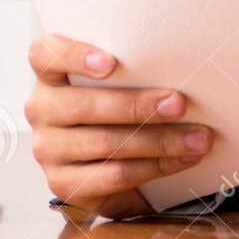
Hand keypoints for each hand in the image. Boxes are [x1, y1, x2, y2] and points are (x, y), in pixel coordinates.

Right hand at [24, 33, 214, 218]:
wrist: (105, 159)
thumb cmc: (116, 106)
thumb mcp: (117, 82)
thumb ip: (132, 69)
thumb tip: (184, 62)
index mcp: (50, 75)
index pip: (45, 54)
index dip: (74, 55)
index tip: (111, 63)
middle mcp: (41, 109)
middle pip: (83, 105)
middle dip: (137, 106)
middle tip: (180, 104)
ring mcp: (47, 149)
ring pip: (104, 143)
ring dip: (158, 141)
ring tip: (197, 138)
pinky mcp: (64, 184)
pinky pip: (113, 175)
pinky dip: (155, 167)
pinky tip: (183, 159)